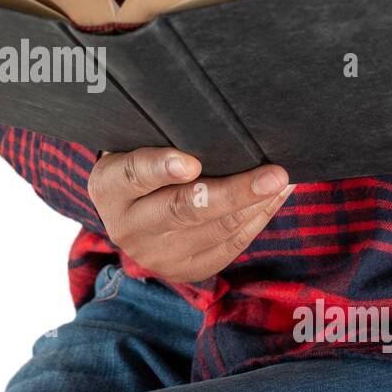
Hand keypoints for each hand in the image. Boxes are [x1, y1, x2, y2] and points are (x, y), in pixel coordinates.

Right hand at [87, 147, 293, 282]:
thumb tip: (218, 120)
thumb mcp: (136, 145)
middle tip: (273, 174)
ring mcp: (155, 256)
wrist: (132, 213)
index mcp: (108, 188)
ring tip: (283, 181)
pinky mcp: (184, 271)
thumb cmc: (142, 161)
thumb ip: (163, 137)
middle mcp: (127, 227)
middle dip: (233, 191)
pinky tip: (275, 198)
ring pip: (215, 230)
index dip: (162, 167)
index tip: (193, 162)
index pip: (133, 175)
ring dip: (255, 204)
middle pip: (183, 210)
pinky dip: (257, 219)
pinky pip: (230, 247)